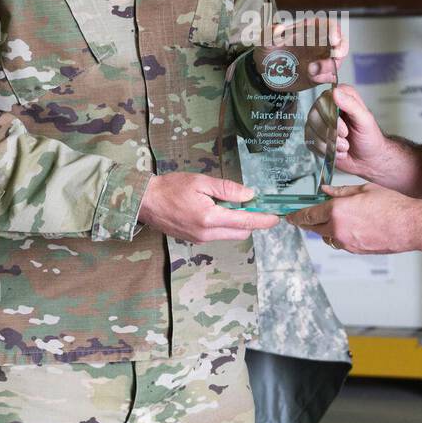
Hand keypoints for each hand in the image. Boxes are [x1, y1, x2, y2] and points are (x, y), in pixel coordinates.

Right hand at [139, 173, 278, 242]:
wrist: (145, 202)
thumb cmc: (171, 188)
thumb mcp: (200, 182)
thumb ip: (227, 189)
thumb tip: (249, 195)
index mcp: (209, 218)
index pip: (245, 222)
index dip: (263, 220)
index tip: (276, 218)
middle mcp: (207, 234)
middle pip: (241, 232)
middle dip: (251, 221)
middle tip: (253, 204)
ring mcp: (200, 240)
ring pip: (230, 234)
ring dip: (237, 222)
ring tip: (231, 203)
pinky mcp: (195, 240)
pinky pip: (218, 235)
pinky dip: (224, 224)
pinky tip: (217, 210)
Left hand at [257, 15, 347, 89]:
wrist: (265, 73)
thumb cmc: (268, 51)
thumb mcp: (264, 40)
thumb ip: (270, 33)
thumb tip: (278, 27)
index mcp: (309, 30)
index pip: (327, 25)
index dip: (334, 29)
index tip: (333, 38)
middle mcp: (318, 44)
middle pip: (339, 43)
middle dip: (341, 49)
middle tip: (334, 56)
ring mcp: (320, 60)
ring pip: (336, 61)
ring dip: (329, 66)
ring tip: (312, 70)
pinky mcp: (318, 75)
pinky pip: (328, 76)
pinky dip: (325, 78)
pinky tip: (313, 77)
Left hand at [284, 182, 421, 254]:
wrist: (410, 226)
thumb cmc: (392, 205)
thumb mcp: (363, 190)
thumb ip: (341, 192)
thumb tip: (324, 191)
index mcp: (337, 211)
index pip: (308, 215)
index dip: (295, 216)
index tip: (289, 216)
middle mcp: (338, 229)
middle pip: (313, 228)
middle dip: (306, 222)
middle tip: (301, 218)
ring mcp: (346, 242)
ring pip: (326, 236)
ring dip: (323, 228)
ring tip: (329, 219)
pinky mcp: (355, 250)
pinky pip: (339, 242)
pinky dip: (337, 235)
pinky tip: (346, 226)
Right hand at [305, 84, 390, 180]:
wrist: (368, 160)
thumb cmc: (370, 138)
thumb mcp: (365, 119)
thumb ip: (351, 104)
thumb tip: (335, 92)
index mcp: (341, 97)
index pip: (324, 99)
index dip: (332, 116)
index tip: (345, 129)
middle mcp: (327, 107)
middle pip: (315, 115)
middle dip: (332, 132)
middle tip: (346, 136)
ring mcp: (319, 123)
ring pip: (312, 131)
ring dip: (331, 143)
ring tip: (345, 145)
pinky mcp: (315, 137)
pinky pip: (311, 143)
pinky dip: (327, 150)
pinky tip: (338, 151)